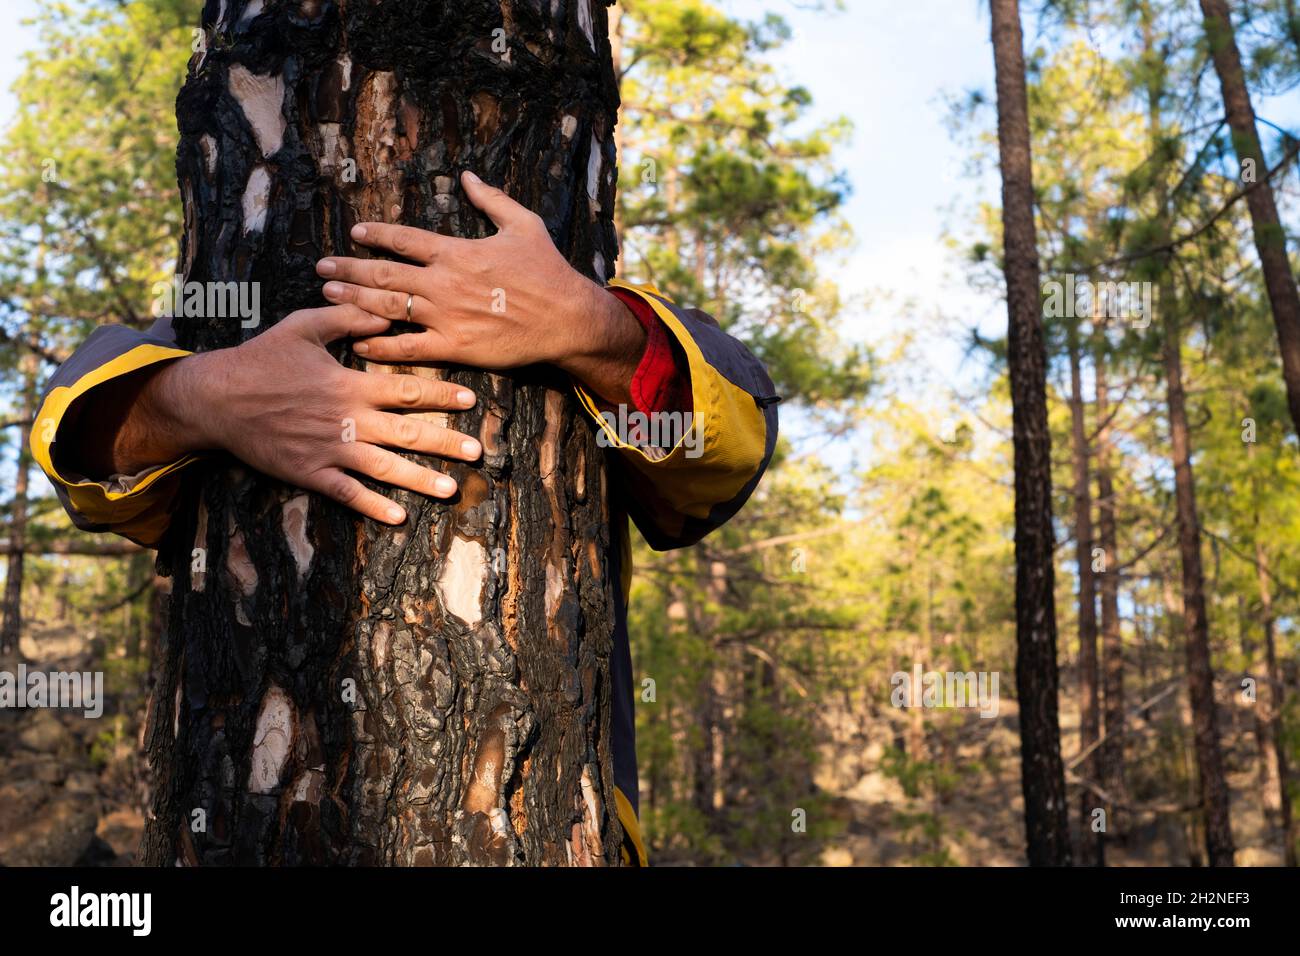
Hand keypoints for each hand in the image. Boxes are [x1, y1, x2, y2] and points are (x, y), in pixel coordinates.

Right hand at [143, 305, 481, 523]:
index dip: (442, 395)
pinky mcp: (310, 472)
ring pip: (384, 468)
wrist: (216, 398)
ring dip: (420, 479)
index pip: (407, 389)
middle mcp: (346, 419)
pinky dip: (373, 506)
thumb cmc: (262, 358)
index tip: (471, 401)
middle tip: (478, 452)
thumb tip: (386, 314)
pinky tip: (399, 517)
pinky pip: (347, 493)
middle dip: (445, 442)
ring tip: (452, 489)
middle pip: (406, 432)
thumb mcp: (303, 326)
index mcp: (349, 384)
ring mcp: (329, 450)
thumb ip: (347, 320)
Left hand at [316, 170, 646, 405]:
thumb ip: (491, 200)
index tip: (355, 233)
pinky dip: (380, 345)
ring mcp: (446, 316)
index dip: (376, 235)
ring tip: (328, 296)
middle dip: (349, 270)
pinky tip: (357, 343)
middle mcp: (444, 283)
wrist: (567, 318)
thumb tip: (468, 176)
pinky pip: (408, 347)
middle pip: (384, 274)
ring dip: (354, 301)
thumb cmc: (548, 271)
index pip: (404, 239)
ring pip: (388, 307)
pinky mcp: (454, 347)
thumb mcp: (524, 224)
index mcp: (457, 251)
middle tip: (322, 269)